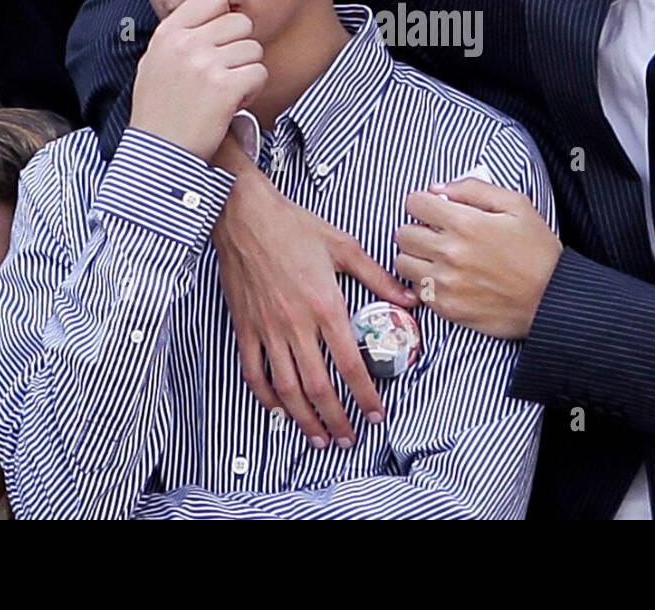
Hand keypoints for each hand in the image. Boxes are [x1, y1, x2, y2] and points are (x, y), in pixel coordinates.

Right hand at [130, 0, 265, 162]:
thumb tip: (216, 10)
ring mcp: (206, 64)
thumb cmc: (160, 111)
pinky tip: (233, 103)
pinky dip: (253, 90)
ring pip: (254, 49)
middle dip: (239, 48)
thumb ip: (181, 35)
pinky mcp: (226, 87)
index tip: (220, 41)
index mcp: (168, 33)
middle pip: (241, 22)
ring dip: (246, 71)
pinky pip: (260, 73)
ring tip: (225, 91)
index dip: (224, 18)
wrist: (159, 152)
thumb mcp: (156, 62)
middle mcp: (186, 43)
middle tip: (224, 72)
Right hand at [211, 149, 418, 447]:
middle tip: (349, 439)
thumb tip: (409, 298)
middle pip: (318, 386)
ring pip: (286, 387)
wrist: (245, 214)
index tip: (376, 414)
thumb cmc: (295, 226)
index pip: (350, 363)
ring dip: (303, 418)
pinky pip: (254, 371)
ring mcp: (267, 328)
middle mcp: (296, 324)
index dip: (364, 394)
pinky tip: (279, 409)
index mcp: (325, 305)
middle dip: (335, 419)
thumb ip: (377, 277)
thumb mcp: (344, 246)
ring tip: (318, 438)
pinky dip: (266, 396)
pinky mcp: (245, 326)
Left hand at [396, 180, 561, 338]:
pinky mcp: (447, 308)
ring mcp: (446, 283)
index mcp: (465, 223)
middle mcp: (450, 253)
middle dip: (416, 228)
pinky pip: (417, 290)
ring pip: (403, 263)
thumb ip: (474, 189)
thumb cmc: (538, 251)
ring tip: (437, 257)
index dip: (422, 203)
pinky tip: (445, 278)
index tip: (433, 209)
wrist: (553, 299)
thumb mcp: (516, 205)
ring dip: (416, 256)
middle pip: (402, 233)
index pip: (414, 203)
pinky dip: (425, 282)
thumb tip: (438, 188)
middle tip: (435, 233)